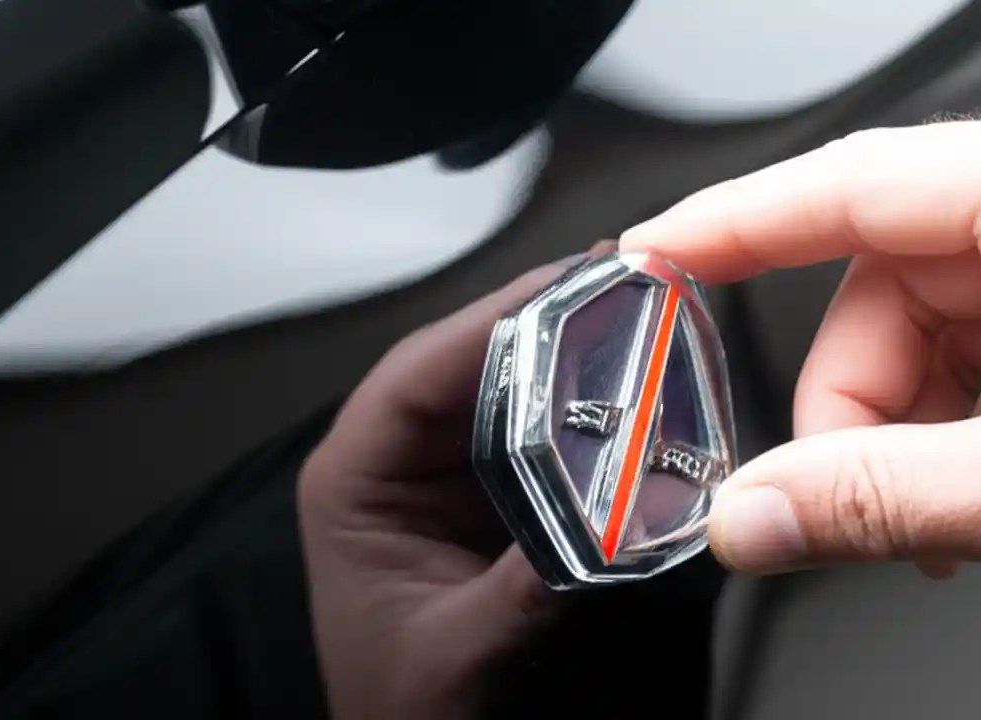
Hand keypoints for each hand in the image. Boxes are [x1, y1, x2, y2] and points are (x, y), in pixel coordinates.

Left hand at [297, 255, 596, 718]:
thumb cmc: (402, 711)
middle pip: (464, 364)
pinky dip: (576, 407)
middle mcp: (390, 463)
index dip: (492, 320)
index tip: (565, 286)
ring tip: (629, 319)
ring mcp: (438, 475)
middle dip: (540, 322)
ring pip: (501, 388)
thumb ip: (534, 582)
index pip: (415, 374)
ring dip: (562, 356)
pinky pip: (531, 430)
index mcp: (351, 483)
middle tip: (615, 284)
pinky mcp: (482, 495)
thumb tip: (615, 514)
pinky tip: (622, 387)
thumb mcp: (463, 650)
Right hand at [621, 108, 980, 636]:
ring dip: (904, 437)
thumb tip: (751, 515)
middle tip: (818, 494)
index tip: (652, 255)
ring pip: (934, 341)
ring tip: (926, 525)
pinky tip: (971, 510)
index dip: (733, 225)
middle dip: (845, 401)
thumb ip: (870, 500)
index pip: (853, 187)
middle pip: (887, 286)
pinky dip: (957, 444)